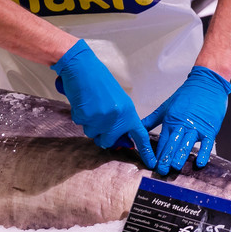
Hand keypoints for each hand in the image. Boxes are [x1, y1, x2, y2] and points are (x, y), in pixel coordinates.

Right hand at [51, 40, 156, 167]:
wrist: (82, 67)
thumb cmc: (99, 81)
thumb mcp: (117, 101)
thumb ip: (121, 119)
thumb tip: (120, 140)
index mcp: (128, 112)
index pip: (140, 135)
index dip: (146, 151)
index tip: (151, 163)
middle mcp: (117, 118)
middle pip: (108, 141)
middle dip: (101, 135)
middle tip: (97, 119)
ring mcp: (102, 119)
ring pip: (92, 134)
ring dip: (89, 123)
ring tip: (90, 106)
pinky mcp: (86, 117)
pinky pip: (80, 124)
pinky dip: (79, 115)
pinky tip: (82, 102)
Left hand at [142, 66, 230, 174]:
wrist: (206, 84)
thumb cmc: (186, 95)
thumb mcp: (166, 106)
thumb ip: (152, 119)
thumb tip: (138, 128)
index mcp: (171, 120)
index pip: (162, 140)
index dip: (157, 154)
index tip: (153, 165)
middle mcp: (183, 125)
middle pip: (173, 144)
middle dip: (166, 158)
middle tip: (162, 171)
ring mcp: (197, 127)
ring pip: (187, 144)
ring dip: (181, 156)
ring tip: (175, 167)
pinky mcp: (210, 129)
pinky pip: (207, 144)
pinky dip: (204, 153)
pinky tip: (199, 163)